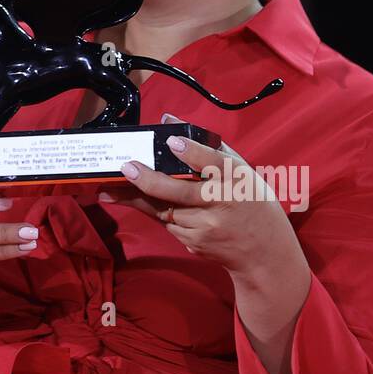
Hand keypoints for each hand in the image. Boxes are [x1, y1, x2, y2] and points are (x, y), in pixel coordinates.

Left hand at [97, 115, 302, 282]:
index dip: (192, 152)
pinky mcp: (195, 243)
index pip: (213, 162)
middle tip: (126, 168)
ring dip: (137, 198)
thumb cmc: (250, 201)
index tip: (171, 142)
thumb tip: (169, 120)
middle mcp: (220, 203)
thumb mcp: (239, 170)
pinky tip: (137, 202)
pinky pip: (168, 223)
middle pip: (180, 192)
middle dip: (149, 181)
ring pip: (164, 209)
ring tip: (108, 189)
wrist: (264, 253)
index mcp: (235, 178)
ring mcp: (206, 227)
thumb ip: (205, 145)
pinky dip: (154, 211)